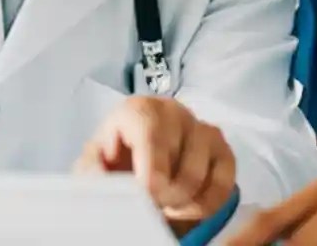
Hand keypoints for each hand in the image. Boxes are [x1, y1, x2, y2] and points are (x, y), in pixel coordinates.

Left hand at [74, 96, 235, 226]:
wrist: (131, 165)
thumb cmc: (114, 161)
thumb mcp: (93, 163)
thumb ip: (92, 168)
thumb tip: (103, 180)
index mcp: (141, 110)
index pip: (153, 139)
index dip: (151, 177)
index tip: (145, 199)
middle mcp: (176, 112)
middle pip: (180, 164)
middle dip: (166, 195)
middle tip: (151, 205)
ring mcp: (203, 129)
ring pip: (201, 177)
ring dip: (182, 202)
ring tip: (164, 205)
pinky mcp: (223, 150)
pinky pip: (224, 184)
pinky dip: (206, 204)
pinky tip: (186, 206)